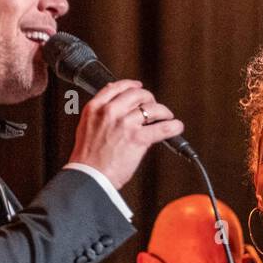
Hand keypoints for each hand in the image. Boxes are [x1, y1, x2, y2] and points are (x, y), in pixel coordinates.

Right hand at [67, 79, 184, 190]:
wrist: (89, 177)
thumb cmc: (88, 159)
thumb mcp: (86, 129)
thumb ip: (99, 115)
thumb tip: (115, 106)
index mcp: (95, 108)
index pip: (117, 87)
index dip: (131, 85)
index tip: (138, 87)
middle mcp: (110, 112)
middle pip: (137, 94)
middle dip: (148, 99)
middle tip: (153, 106)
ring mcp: (125, 124)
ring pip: (152, 108)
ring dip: (163, 111)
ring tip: (166, 117)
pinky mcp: (138, 138)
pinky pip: (163, 127)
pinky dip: (173, 126)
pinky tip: (176, 127)